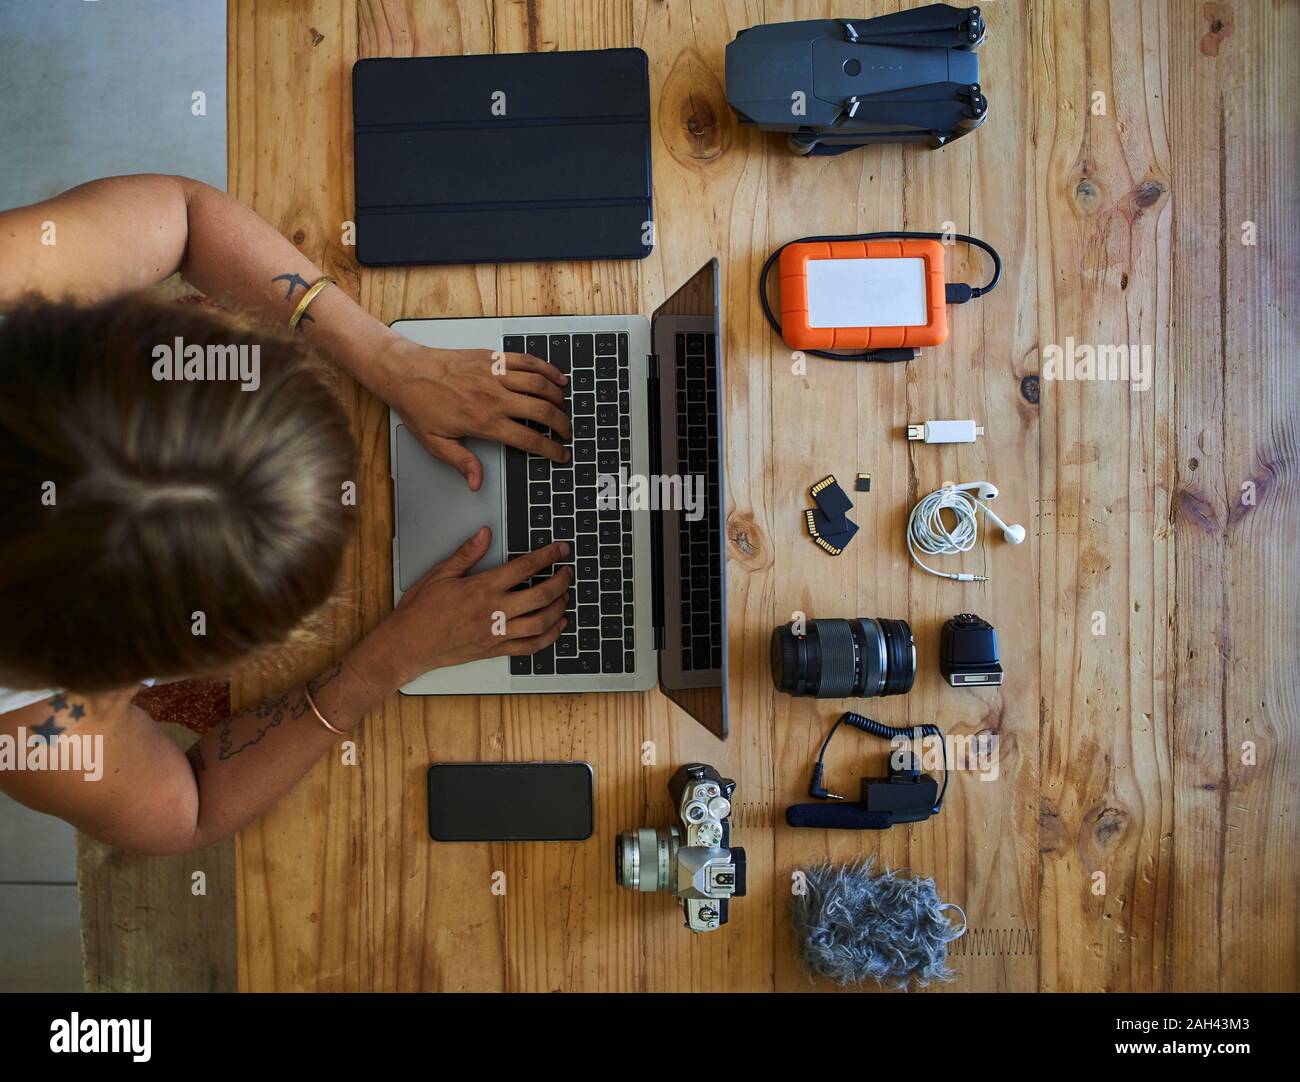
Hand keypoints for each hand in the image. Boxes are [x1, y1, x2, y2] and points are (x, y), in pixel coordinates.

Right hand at [355, 528, 570, 689]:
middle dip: (561, 582)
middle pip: (541, 596)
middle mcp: (494, 611)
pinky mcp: (495, 650)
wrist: (408, 646)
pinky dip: (549, 637)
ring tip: (565, 596)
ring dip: (559, 608)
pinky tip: (557, 626)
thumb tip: (485, 534)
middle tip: (568, 572)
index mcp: (482, 588)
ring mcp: (497, 634)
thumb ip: (467, 554)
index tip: (561, 549)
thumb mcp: (440, 575)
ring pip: (541, 622)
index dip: (548, 556)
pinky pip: (530, 647)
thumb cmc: (420, 611)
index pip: (525, 568)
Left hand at [373, 338, 571, 489]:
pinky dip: (546, 368)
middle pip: (542, 411)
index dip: (551, 450)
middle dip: (562, 424)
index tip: (561, 454)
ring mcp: (495, 374)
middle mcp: (494, 397)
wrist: (406, 372)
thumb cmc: (420, 406)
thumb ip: (461, 462)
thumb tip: (477, 482)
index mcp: (484, 422)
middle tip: (567, 432)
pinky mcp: (492, 358)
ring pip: (540, 384)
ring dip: (558, 398)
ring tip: (563, 407)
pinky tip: (556, 377)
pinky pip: (527, 361)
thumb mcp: (436, 443)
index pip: (529, 439)